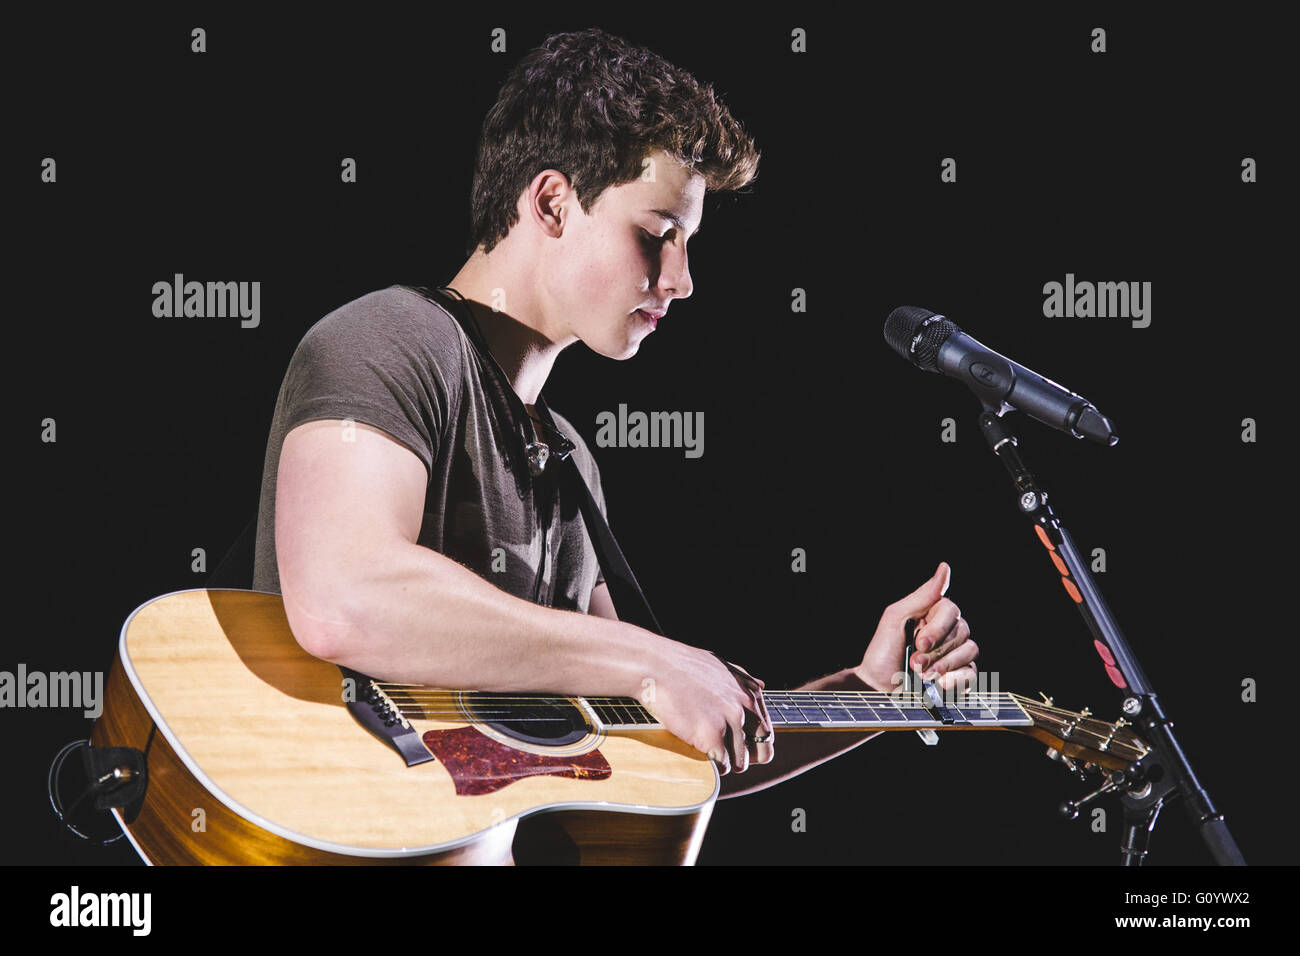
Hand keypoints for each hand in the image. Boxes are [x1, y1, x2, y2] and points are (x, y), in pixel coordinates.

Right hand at [640, 641, 773, 774]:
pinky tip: (703, 757)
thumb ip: (742, 679)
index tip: (742, 747)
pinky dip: (714, 767)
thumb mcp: (722, 666)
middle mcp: (744, 706)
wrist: (654, 665)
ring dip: (728, 763)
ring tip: (711, 756)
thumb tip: (760, 685)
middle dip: (747, 757)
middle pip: (762, 748)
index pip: (766, 729)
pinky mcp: (711, 736)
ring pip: (741, 760)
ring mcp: (730, 721)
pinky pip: (722, 764)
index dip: (755, 742)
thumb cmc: (682, 665)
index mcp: (749, 691)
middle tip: (731, 758)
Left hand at [855, 562, 977, 693]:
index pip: (951, 610)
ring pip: (970, 651)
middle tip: (914, 662)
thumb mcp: (896, 618)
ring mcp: (955, 655)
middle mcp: (947, 633)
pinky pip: (972, 673)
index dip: (938, 628)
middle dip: (936, 651)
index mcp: (932, 615)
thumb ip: (923, 595)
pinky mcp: (959, 677)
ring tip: (922, 674)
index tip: (919, 643)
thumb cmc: (882, 653)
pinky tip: (939, 684)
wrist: (878, 689)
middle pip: (962, 631)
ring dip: (944, 665)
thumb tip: (945, 568)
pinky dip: (956, 680)